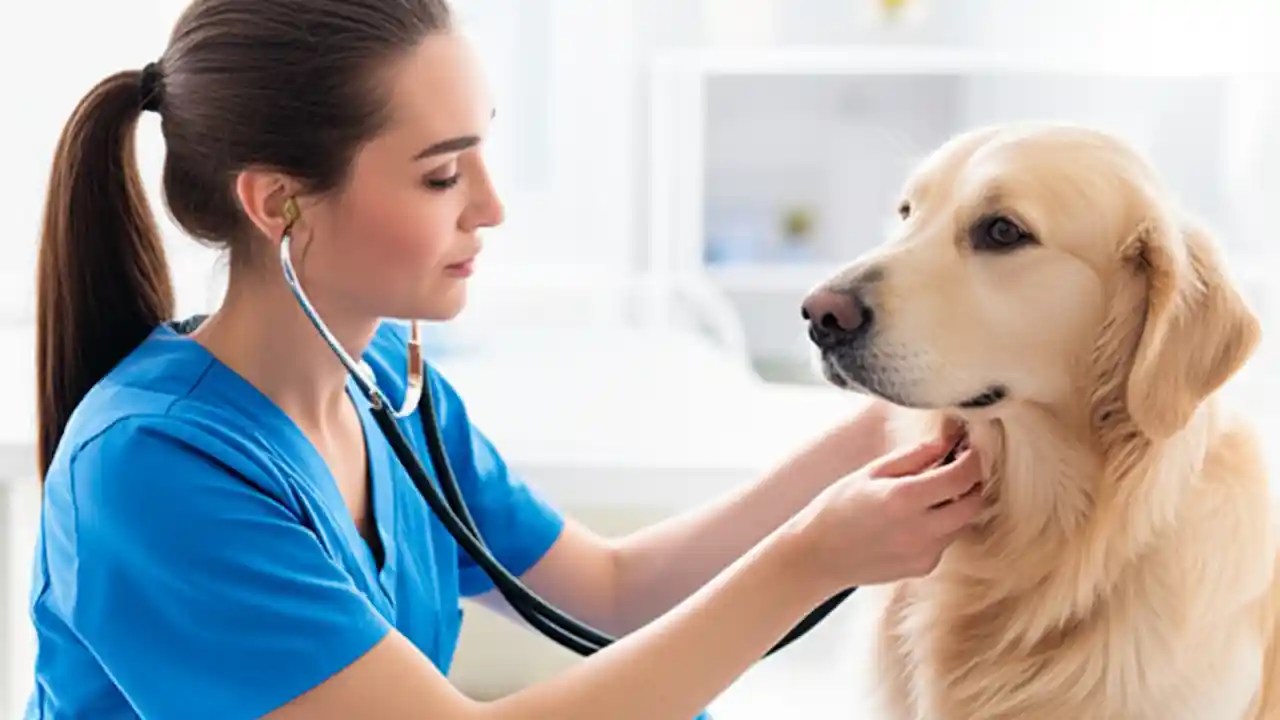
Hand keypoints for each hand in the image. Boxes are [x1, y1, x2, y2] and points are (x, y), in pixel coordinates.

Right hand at [783, 434, 985, 590]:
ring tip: (931, 494)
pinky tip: (914, 520)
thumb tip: (947, 441)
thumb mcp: (870, 472)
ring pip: (963, 523)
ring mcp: (924, 553)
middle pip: (974, 503)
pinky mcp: (923, 567)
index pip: (962, 476)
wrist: (818, 556)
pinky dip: (941, 526)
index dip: (973, 459)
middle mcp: (920, 529)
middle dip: (972, 483)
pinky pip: (946, 541)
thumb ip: (913, 456)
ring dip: (957, 505)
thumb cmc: (838, 507)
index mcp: (904, 498)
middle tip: (959, 469)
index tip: (969, 448)